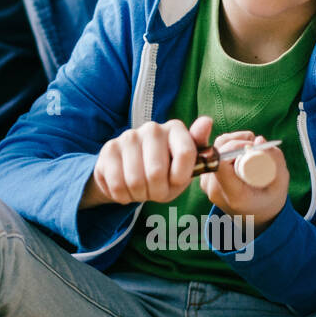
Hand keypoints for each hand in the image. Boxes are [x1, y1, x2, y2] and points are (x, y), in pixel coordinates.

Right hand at [87, 116, 240, 207]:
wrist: (132, 173)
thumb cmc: (166, 171)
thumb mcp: (187, 167)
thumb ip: (200, 149)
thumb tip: (207, 121)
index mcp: (175, 129)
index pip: (185, 154)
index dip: (180, 177)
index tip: (176, 182)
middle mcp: (152, 128)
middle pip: (156, 173)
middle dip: (157, 192)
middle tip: (156, 191)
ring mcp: (128, 137)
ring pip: (135, 181)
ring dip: (139, 194)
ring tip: (141, 190)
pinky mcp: (108, 150)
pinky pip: (116, 184)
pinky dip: (123, 195)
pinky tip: (126, 189)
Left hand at [199, 133, 289, 234]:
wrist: (255, 216)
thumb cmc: (269, 199)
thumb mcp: (281, 183)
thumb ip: (275, 160)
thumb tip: (258, 138)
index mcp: (234, 195)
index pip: (221, 162)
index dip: (235, 147)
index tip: (252, 145)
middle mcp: (215, 191)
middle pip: (218, 153)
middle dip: (236, 142)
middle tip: (255, 144)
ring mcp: (206, 184)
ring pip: (214, 149)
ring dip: (232, 142)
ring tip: (250, 147)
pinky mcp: (205, 177)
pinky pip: (213, 153)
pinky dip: (227, 147)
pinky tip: (240, 151)